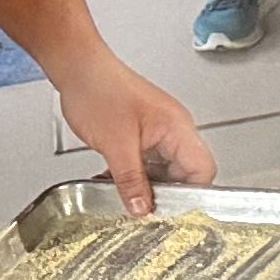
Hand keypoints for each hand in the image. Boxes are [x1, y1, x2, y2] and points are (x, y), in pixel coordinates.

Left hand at [56, 52, 216, 212]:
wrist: (77, 68)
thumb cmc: (99, 90)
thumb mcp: (115, 144)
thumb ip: (131, 180)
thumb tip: (142, 209)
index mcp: (177, 128)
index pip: (202, 170)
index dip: (190, 195)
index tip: (168, 211)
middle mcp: (173, 130)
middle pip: (185, 174)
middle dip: (164, 194)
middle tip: (142, 208)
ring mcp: (158, 132)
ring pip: (163, 171)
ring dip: (145, 186)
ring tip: (124, 195)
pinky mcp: (142, 134)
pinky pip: (146, 163)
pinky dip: (132, 176)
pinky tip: (114, 182)